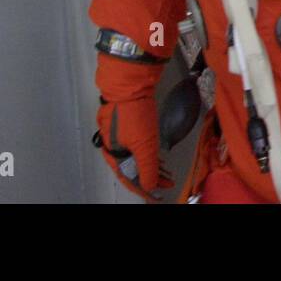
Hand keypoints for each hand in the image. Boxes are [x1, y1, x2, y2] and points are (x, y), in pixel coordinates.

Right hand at [95, 53, 172, 200]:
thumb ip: (147, 167)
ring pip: (136, 157)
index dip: (143, 189)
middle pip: (132, 169)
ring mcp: (119, 134)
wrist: (130, 83)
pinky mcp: (127, 124)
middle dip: (150, 178)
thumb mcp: (144, 144)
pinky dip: (148, 153)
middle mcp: (114, 146)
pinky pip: (137, 145)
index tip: (156, 196)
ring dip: (151, 166)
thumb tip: (149, 186)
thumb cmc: (133, 113)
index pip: (128, 179)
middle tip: (167, 182)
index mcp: (113, 154)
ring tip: (166, 171)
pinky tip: (158, 155)